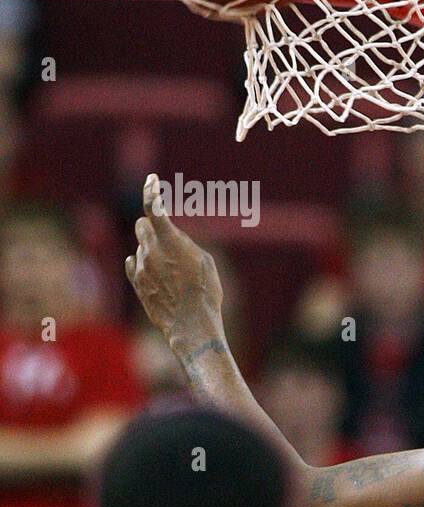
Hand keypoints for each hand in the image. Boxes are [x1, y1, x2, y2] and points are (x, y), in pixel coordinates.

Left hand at [125, 175, 223, 353]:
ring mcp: (141, 268)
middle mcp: (151, 251)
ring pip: (140, 246)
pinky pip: (134, 264)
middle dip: (153, 226)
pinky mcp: (136, 283)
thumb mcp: (205, 262)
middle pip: (142, 225)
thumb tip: (172, 238)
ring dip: (152, 249)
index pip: (154, 207)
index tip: (152, 180)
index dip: (151, 190)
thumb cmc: (206, 293)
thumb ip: (184, 244)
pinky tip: (158, 275)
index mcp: (171, 242)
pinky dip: (143, 264)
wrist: (192, 325)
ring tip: (172, 269)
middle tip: (168, 237)